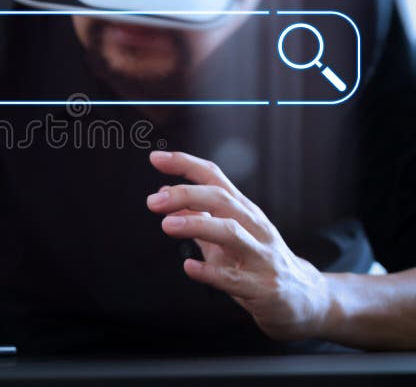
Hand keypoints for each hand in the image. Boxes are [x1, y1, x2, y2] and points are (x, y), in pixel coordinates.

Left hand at [146, 150, 330, 340]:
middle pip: (222, 199)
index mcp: (244, 210)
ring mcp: (261, 256)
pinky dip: (210, 272)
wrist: (304, 299)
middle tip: (154, 201)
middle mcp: (255, 227)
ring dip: (196, 226)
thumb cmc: (259, 262)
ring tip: (167, 225)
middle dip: (186, 195)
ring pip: (231, 232)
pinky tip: (189, 267)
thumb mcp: (227, 235)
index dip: (185, 165)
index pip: (215, 177)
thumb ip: (197, 216)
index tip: (156, 159)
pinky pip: (234, 278)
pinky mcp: (263, 287)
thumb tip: (165, 195)